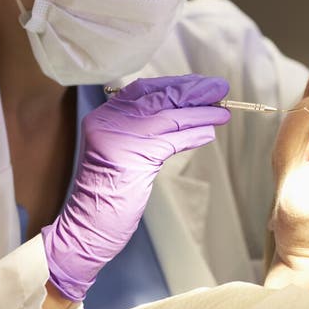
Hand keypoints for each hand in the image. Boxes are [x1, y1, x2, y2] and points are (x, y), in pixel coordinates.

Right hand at [41, 74, 229, 301]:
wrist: (86, 225)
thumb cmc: (107, 192)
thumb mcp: (121, 151)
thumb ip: (142, 129)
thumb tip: (183, 110)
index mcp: (104, 115)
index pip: (144, 88)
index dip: (174, 83)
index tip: (198, 82)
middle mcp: (110, 121)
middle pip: (158, 98)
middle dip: (193, 92)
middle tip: (219, 88)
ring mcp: (120, 138)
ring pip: (169, 117)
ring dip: (201, 113)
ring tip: (223, 112)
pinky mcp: (134, 158)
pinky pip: (172, 141)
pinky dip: (194, 135)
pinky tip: (209, 133)